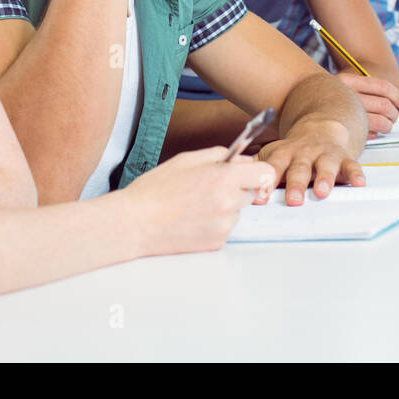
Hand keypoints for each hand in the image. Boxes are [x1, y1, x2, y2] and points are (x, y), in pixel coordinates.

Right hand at [123, 148, 274, 256]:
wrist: (134, 223)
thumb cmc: (155, 190)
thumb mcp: (186, 160)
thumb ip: (219, 155)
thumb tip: (241, 159)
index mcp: (223, 179)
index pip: (264, 174)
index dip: (257, 172)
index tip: (247, 173)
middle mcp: (228, 204)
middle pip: (251, 194)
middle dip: (237, 188)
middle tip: (211, 187)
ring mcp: (223, 226)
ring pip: (237, 212)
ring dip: (225, 207)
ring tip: (195, 205)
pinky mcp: (216, 243)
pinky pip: (224, 228)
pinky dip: (214, 223)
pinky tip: (192, 219)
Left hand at [255, 118, 365, 205]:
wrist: (321, 126)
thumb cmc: (294, 150)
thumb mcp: (273, 154)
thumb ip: (258, 170)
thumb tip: (235, 185)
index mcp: (283, 154)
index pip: (272, 168)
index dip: (266, 183)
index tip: (260, 198)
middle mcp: (303, 153)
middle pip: (298, 168)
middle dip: (296, 184)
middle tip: (293, 200)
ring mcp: (324, 154)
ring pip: (324, 165)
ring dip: (324, 178)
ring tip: (322, 192)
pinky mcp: (343, 157)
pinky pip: (351, 165)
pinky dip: (355, 174)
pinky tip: (358, 183)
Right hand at [334, 72, 398, 137]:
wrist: (304, 98)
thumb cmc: (334, 94)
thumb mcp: (348, 83)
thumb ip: (371, 89)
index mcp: (346, 81)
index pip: (383, 86)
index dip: (398, 96)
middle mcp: (344, 97)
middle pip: (384, 105)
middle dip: (394, 113)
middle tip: (394, 116)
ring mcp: (343, 114)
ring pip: (380, 121)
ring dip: (388, 125)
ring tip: (386, 125)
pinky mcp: (344, 131)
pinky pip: (369, 134)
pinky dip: (374, 134)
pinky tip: (371, 131)